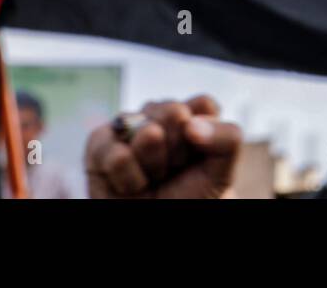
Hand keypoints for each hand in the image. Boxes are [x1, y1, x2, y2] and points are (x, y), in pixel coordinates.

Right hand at [85, 95, 241, 198]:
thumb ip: (226, 138)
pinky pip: (115, 153)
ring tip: (153, 178)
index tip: (199, 158)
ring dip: (154, 164)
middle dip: (178, 150)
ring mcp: (128, 126)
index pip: (202, 104)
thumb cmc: (193, 196)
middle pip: (174, 112)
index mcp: (190, 114)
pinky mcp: (99, 142)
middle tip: (174, 169)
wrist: (165, 222)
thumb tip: (191, 124)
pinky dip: (129, 177)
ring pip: (146, 132)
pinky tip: (133, 185)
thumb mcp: (222, 170)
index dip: (204, 136)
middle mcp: (157, 114)